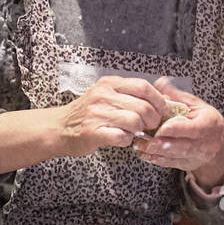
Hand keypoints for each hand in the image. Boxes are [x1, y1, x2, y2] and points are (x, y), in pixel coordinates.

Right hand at [53, 75, 171, 156]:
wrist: (59, 127)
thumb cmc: (88, 113)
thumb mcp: (108, 94)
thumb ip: (131, 93)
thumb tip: (163, 93)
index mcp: (109, 84)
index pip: (143, 86)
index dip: (158, 100)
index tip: (162, 109)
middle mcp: (103, 96)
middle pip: (143, 106)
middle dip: (153, 119)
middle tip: (150, 125)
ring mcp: (97, 114)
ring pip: (135, 121)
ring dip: (139, 130)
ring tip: (133, 131)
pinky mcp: (93, 132)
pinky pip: (121, 137)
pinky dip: (126, 140)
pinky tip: (121, 138)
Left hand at [131, 82, 223, 187]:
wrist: (217, 140)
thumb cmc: (204, 119)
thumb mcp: (195, 104)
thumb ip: (176, 95)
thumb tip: (160, 83)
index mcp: (209, 123)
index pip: (191, 128)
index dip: (174, 129)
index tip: (160, 127)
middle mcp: (207, 143)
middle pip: (181, 146)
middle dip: (160, 143)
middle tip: (144, 139)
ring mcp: (198, 156)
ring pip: (174, 157)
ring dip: (154, 151)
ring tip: (139, 145)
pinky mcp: (188, 164)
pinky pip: (170, 163)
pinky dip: (156, 158)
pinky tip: (145, 153)